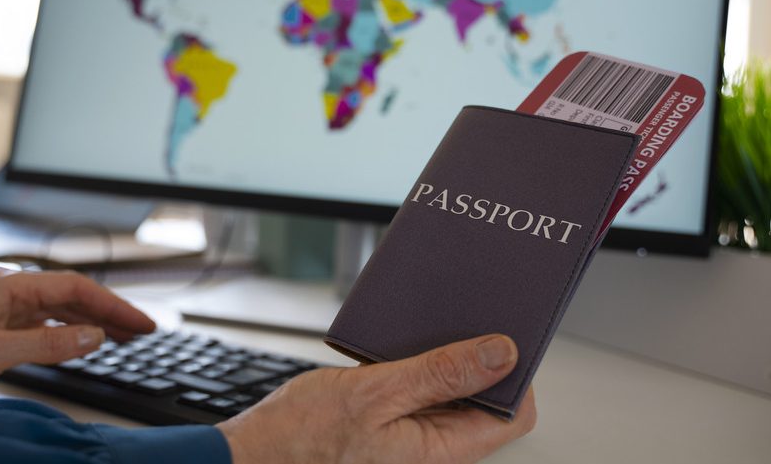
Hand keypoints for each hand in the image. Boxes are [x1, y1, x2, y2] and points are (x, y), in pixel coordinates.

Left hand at [0, 269, 154, 414]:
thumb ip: (47, 343)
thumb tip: (92, 336)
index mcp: (6, 287)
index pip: (75, 289)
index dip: (113, 306)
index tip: (141, 324)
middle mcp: (3, 294)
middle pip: (70, 297)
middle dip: (108, 313)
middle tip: (142, 331)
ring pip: (56, 311)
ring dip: (89, 323)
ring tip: (120, 338)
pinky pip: (39, 327)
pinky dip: (65, 334)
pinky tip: (76, 345)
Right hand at [218, 335, 534, 463]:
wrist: (254, 457)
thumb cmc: (301, 438)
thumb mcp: (375, 393)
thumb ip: (441, 374)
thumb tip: (502, 354)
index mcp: (442, 451)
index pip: (513, 415)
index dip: (515, 373)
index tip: (499, 333)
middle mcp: (435, 451)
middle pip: (486, 402)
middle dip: (478, 359)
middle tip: (458, 319)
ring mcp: (414, 441)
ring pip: (453, 395)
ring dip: (444, 360)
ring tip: (421, 331)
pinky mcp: (393, 430)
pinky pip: (422, 395)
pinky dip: (417, 368)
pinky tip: (396, 349)